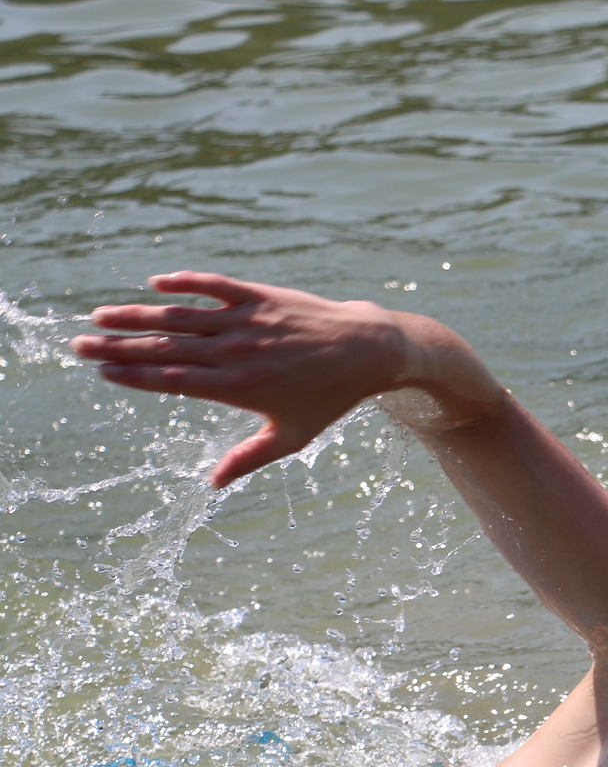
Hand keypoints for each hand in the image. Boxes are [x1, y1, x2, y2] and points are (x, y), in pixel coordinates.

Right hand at [72, 271, 416, 487]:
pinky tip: (156, 283)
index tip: (103, 373)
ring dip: (139, 314)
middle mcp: (238, 352)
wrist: (368, 352)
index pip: (173, 380)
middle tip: (80, 344)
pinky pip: (216, 285)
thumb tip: (212, 484)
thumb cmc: (330, 398)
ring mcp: (248, 321)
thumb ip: (250, 458)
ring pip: (182, 315)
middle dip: (119, 345)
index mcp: (239, 388)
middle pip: (166, 347)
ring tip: (101, 315)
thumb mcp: (293, 436)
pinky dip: (186, 282)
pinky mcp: (262, 296)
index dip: (135, 376)